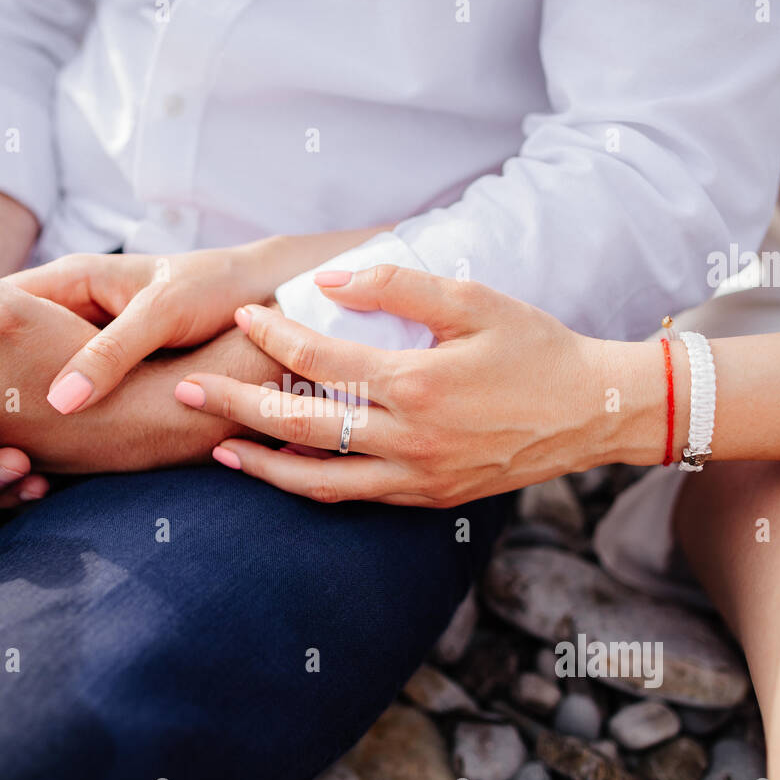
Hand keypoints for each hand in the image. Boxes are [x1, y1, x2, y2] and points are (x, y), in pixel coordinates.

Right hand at [0, 229, 271, 473]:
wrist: (265, 305)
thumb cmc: (217, 294)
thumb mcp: (163, 313)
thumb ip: (112, 350)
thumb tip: (62, 402)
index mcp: (68, 280)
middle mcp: (62, 311)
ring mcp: (73, 346)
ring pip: (4, 375)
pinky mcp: (93, 377)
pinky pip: (38, 400)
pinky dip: (16, 424)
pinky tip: (4, 462)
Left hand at [173, 266, 668, 506]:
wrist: (594, 413)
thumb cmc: (536, 349)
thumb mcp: (476, 300)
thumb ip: (398, 287)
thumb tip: (326, 282)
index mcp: (416, 383)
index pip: (319, 359)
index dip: (274, 335)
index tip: (244, 316)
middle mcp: (408, 438)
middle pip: (298, 424)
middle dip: (235, 405)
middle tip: (185, 390)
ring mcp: (416, 476)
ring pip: (316, 478)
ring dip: (261, 463)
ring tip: (218, 446)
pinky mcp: (427, 497)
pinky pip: (353, 495)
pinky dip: (309, 483)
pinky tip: (281, 468)